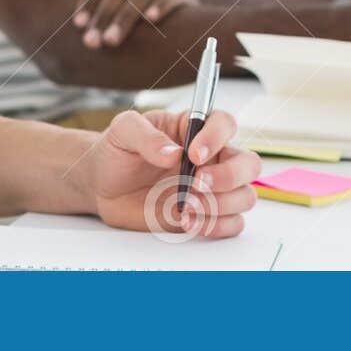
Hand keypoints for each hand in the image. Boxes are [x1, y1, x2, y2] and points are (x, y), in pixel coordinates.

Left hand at [72, 0, 195, 47]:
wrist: (182, 22)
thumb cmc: (138, 23)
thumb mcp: (118, 20)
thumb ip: (99, 23)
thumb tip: (68, 42)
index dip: (88, 1)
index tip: (77, 25)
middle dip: (103, 17)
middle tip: (91, 42)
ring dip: (125, 17)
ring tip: (111, 40)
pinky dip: (160, 6)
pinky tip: (150, 20)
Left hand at [83, 108, 259, 238]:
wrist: (102, 185)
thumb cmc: (116, 151)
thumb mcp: (122, 130)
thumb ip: (145, 135)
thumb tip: (173, 153)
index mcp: (193, 129)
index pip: (225, 124)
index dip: (217, 137)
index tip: (194, 153)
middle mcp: (210, 157)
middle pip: (249, 163)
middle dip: (228, 176)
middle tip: (196, 183)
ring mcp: (211, 188)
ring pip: (245, 196)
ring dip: (221, 205)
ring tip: (186, 207)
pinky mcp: (205, 215)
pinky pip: (233, 224)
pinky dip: (216, 226)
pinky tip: (188, 222)